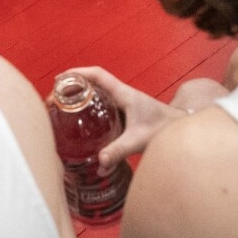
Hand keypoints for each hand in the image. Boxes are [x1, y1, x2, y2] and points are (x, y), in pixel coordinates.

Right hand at [62, 66, 201, 168]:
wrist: (182, 129)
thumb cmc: (164, 129)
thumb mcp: (138, 140)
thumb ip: (118, 151)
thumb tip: (99, 163)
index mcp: (125, 94)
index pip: (99, 75)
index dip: (79, 73)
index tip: (61, 78)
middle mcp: (123, 95)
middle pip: (94, 83)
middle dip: (73, 86)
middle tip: (55, 97)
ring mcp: (125, 104)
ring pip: (98, 94)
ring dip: (81, 96)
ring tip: (62, 107)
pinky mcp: (126, 114)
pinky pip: (104, 106)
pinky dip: (90, 108)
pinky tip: (82, 122)